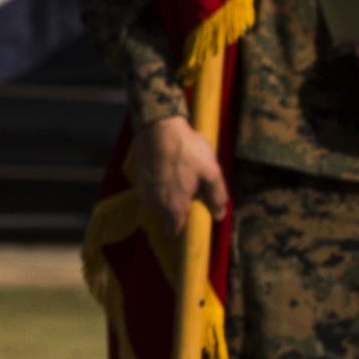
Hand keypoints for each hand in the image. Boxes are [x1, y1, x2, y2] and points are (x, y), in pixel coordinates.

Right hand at [138, 113, 227, 227]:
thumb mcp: (211, 172)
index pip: (173, 231)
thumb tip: (220, 216)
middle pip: (165, 216)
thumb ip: (217, 196)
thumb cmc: (187, 151)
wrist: (159, 127)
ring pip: (157, 202)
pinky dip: (159, 185)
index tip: (191, 220)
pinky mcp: (139, 177)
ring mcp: (144, 190)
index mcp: (173, 207)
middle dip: (176, 210)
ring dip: (166, 197)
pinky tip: (168, 171)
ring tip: (179, 180)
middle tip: (190, 194)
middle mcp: (155, 203)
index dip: (183, 229)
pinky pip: (151, 189)